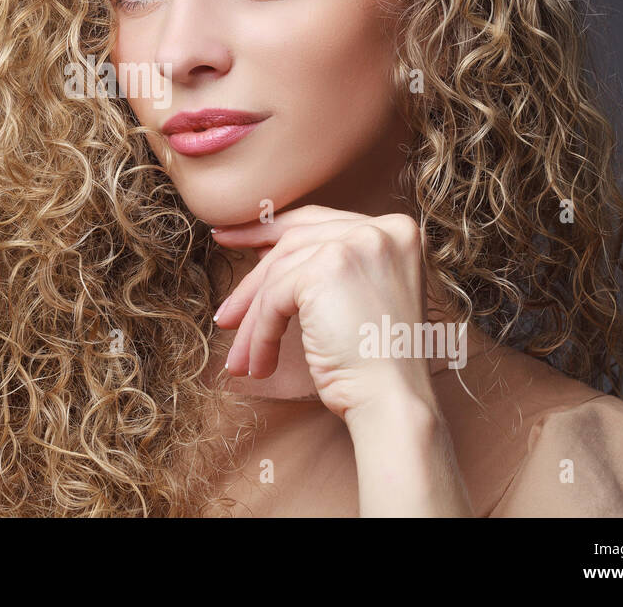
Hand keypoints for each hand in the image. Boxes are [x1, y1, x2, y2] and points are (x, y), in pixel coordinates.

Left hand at [211, 205, 435, 418]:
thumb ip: (325, 266)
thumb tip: (261, 251)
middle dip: (253, 281)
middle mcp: (380, 229)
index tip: (229, 238)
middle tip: (226, 313)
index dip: (269, 232)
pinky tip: (260, 362)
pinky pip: (275, 298)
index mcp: (396, 230)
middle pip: (294, 243)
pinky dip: (261, 333)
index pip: (318, 222)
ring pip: (280, 274)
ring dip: (255, 320)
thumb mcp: (358, 297)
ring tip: (242, 358)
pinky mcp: (326, 269)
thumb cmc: (377, 363)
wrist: (394, 401)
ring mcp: (356, 244)